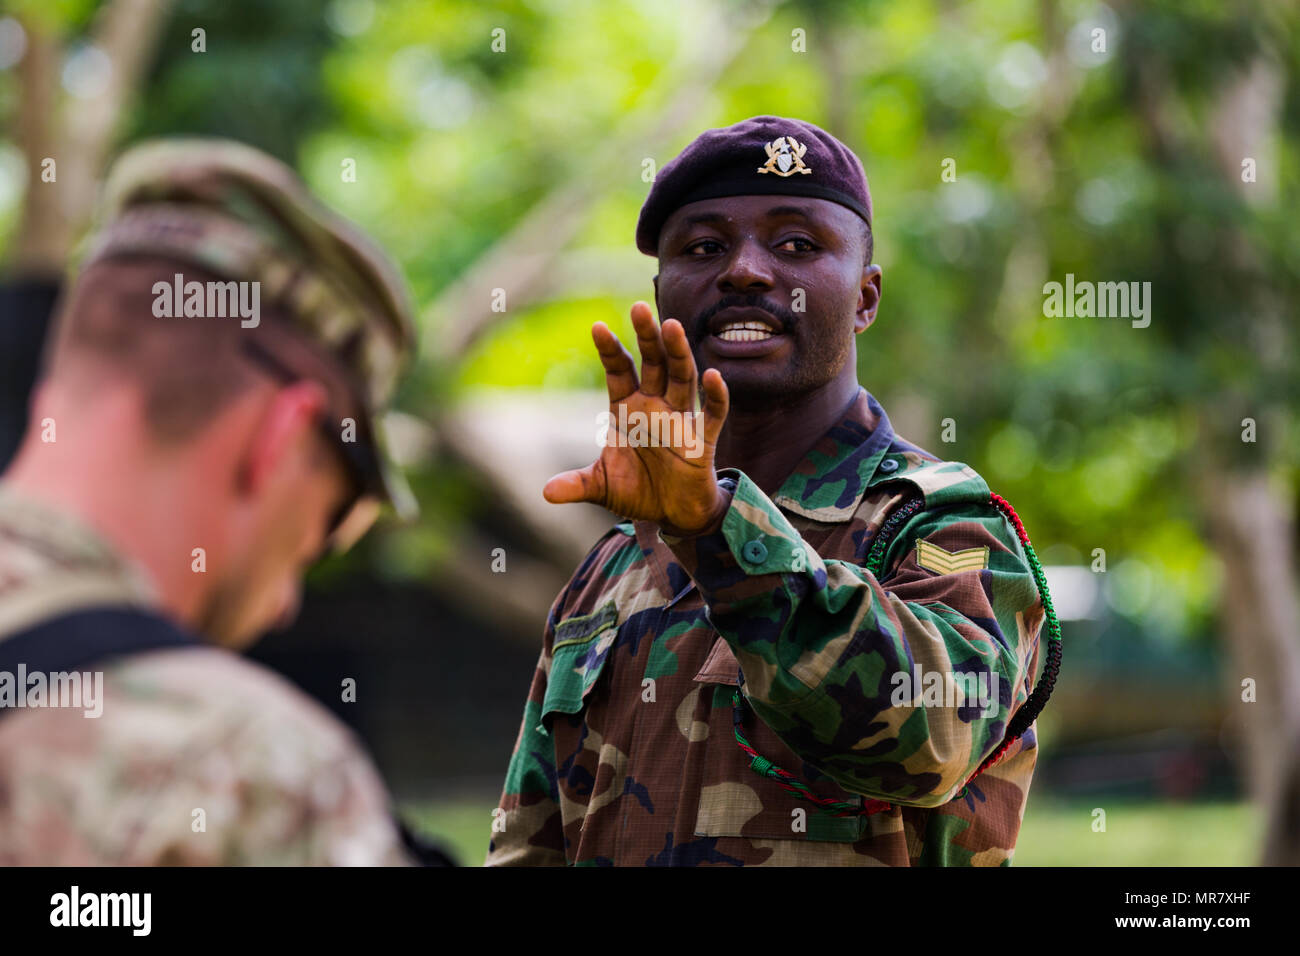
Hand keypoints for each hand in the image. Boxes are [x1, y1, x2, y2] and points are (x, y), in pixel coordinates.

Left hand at [543, 301, 730, 535]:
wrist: (671, 513)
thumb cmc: (637, 490)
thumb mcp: (602, 486)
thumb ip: (577, 485)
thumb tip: (546, 493)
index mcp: (627, 409)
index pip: (619, 371)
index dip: (610, 350)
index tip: (597, 327)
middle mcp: (654, 406)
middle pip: (653, 364)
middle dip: (647, 337)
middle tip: (639, 307)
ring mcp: (679, 419)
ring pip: (682, 378)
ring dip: (678, 353)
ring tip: (672, 326)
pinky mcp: (702, 440)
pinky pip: (712, 413)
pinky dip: (714, 395)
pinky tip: (712, 376)